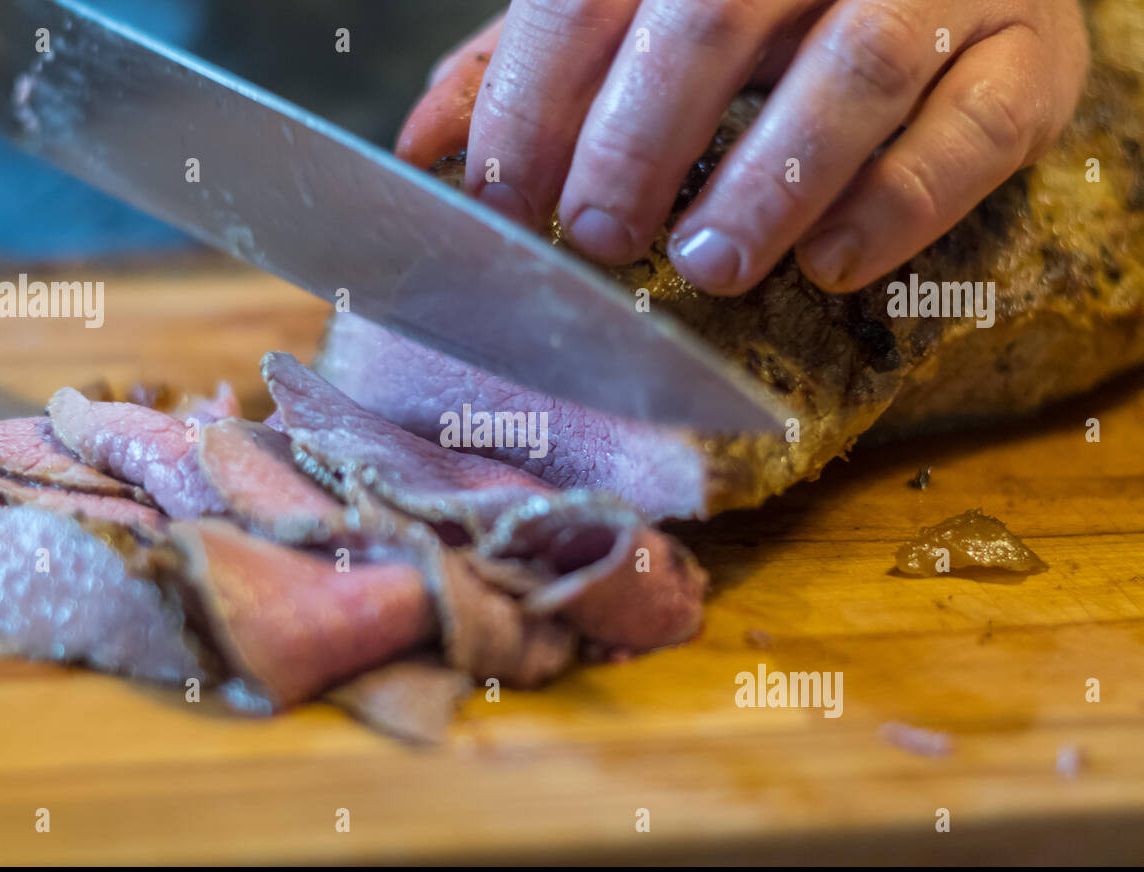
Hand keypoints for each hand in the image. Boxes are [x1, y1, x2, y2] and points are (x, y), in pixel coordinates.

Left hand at [397, 0, 1087, 294]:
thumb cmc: (767, 2)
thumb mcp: (641, 8)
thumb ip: (535, 64)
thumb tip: (423, 146)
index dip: (532, 102)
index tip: (499, 205)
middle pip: (712, 16)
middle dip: (638, 138)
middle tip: (596, 235)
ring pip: (854, 70)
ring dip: (769, 178)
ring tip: (709, 263)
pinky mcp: (1033, 54)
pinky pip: (970, 132)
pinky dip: (898, 203)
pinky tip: (833, 263)